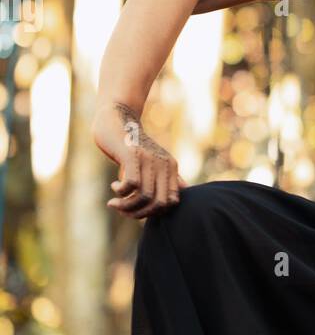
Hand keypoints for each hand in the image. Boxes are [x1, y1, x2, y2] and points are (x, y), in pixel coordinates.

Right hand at [92, 103, 187, 219]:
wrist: (116, 120)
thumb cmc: (132, 147)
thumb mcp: (152, 163)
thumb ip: (167, 178)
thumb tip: (180, 195)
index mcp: (171, 167)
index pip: (172, 202)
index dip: (155, 213)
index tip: (137, 211)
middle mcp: (164, 163)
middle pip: (159, 203)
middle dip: (139, 214)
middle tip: (122, 210)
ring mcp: (149, 159)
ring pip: (144, 197)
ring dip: (126, 206)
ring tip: (114, 203)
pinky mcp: (133, 155)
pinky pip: (132, 184)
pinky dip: (121, 192)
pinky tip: (114, 187)